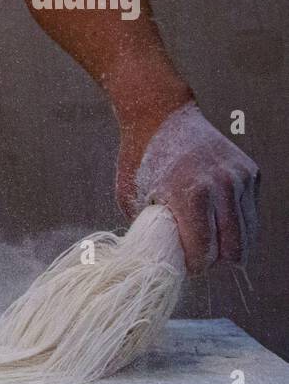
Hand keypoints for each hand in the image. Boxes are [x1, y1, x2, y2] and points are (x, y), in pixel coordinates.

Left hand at [116, 102, 259, 272]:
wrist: (162, 117)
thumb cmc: (141, 159)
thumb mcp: (132, 197)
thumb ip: (148, 229)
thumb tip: (159, 258)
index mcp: (191, 194)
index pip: (203, 249)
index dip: (194, 265)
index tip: (184, 266)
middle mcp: (222, 185)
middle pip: (230, 246)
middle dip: (214, 259)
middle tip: (197, 258)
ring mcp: (240, 178)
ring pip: (246, 232)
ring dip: (230, 245)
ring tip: (210, 245)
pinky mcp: (251, 172)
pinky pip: (250, 212)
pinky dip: (237, 224)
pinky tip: (219, 224)